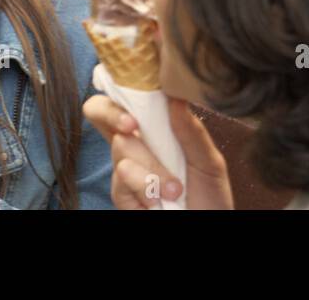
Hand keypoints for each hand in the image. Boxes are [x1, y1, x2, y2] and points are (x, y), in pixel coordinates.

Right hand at [83, 92, 233, 209]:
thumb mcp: (209, 160)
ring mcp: (125, 168)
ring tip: (175, 187)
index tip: (135, 88)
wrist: (209, 224)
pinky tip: (161, 199)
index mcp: (153, 127)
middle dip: (113, 114)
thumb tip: (175, 97)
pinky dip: (146, 186)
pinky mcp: (121, 194)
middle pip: (99, 110)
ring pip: (120, 147)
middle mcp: (134, 144)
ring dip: (151, 167)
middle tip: (132, 125)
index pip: (123, 95)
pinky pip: (122, 177)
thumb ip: (192, 131)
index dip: (118, 85)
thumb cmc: (210, 194)